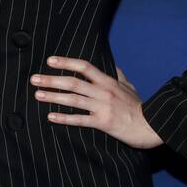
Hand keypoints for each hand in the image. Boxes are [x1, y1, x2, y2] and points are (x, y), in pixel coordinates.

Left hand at [30, 56, 164, 150]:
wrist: (152, 125)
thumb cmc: (140, 107)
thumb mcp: (130, 87)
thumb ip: (118, 76)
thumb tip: (112, 66)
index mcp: (108, 81)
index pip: (84, 67)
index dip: (66, 62)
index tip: (50, 61)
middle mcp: (103, 92)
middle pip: (73, 83)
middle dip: (52, 80)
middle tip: (34, 79)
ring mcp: (102, 107)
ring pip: (73, 100)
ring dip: (53, 96)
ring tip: (38, 95)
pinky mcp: (103, 123)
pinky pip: (80, 120)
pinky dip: (64, 118)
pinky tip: (51, 116)